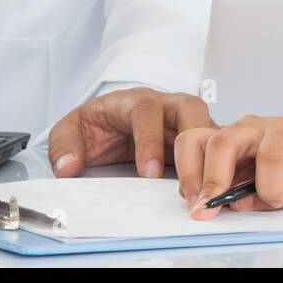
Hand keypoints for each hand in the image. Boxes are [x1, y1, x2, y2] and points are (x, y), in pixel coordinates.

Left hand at [48, 88, 213, 178]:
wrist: (111, 122)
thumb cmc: (97, 124)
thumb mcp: (71, 130)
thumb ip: (64, 146)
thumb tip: (68, 167)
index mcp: (134, 100)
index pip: (146, 112)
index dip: (149, 141)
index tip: (147, 172)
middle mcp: (165, 104)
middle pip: (190, 107)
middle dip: (193, 138)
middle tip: (191, 174)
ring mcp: (184, 118)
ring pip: (208, 123)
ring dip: (211, 151)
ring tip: (208, 182)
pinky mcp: (196, 135)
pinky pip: (215, 142)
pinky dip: (218, 160)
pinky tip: (218, 182)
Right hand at [174, 113, 282, 217]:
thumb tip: (241, 204)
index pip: (272, 154)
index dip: (271, 183)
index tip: (277, 201)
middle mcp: (253, 127)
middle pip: (224, 142)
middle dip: (212, 179)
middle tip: (208, 209)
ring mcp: (231, 133)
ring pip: (195, 140)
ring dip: (190, 175)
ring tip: (197, 204)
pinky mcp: (216, 144)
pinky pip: (191, 152)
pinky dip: (188, 177)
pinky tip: (200, 198)